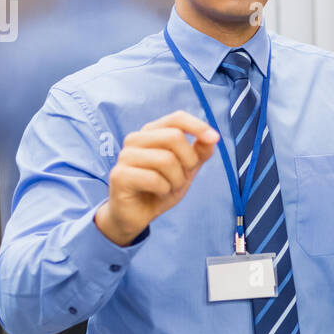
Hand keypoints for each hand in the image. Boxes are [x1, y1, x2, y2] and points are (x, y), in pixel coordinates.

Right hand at [95, 111, 219, 245]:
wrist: (137, 215)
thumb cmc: (160, 188)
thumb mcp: (186, 169)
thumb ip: (200, 152)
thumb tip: (212, 137)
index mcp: (151, 132)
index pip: (176, 118)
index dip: (197, 126)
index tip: (214, 138)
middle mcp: (135, 139)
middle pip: (174, 137)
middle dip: (188, 161)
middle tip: (182, 178)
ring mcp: (125, 156)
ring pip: (166, 159)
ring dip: (177, 179)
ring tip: (169, 187)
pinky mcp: (119, 176)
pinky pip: (154, 179)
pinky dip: (164, 189)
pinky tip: (158, 193)